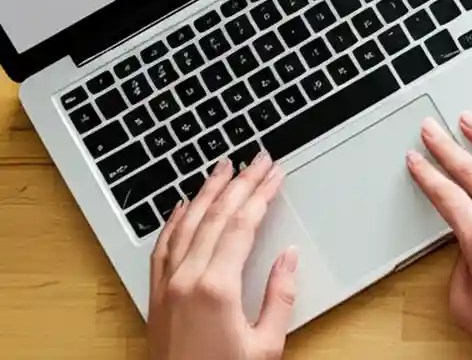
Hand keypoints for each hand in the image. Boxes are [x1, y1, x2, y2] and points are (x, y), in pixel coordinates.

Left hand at [148, 154, 296, 359]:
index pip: (242, 225)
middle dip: (239, 183)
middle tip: (257, 158)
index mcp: (217, 288)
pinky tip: (183, 206)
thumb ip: (279, 296)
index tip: (275, 173)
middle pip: (215, 216)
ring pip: (186, 224)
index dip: (261, 194)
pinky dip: (174, 220)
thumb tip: (288, 256)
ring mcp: (166, 286)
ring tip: (223, 168)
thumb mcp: (266, 345)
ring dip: (206, 192)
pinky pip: (163, 246)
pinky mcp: (156, 296)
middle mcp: (186, 279)